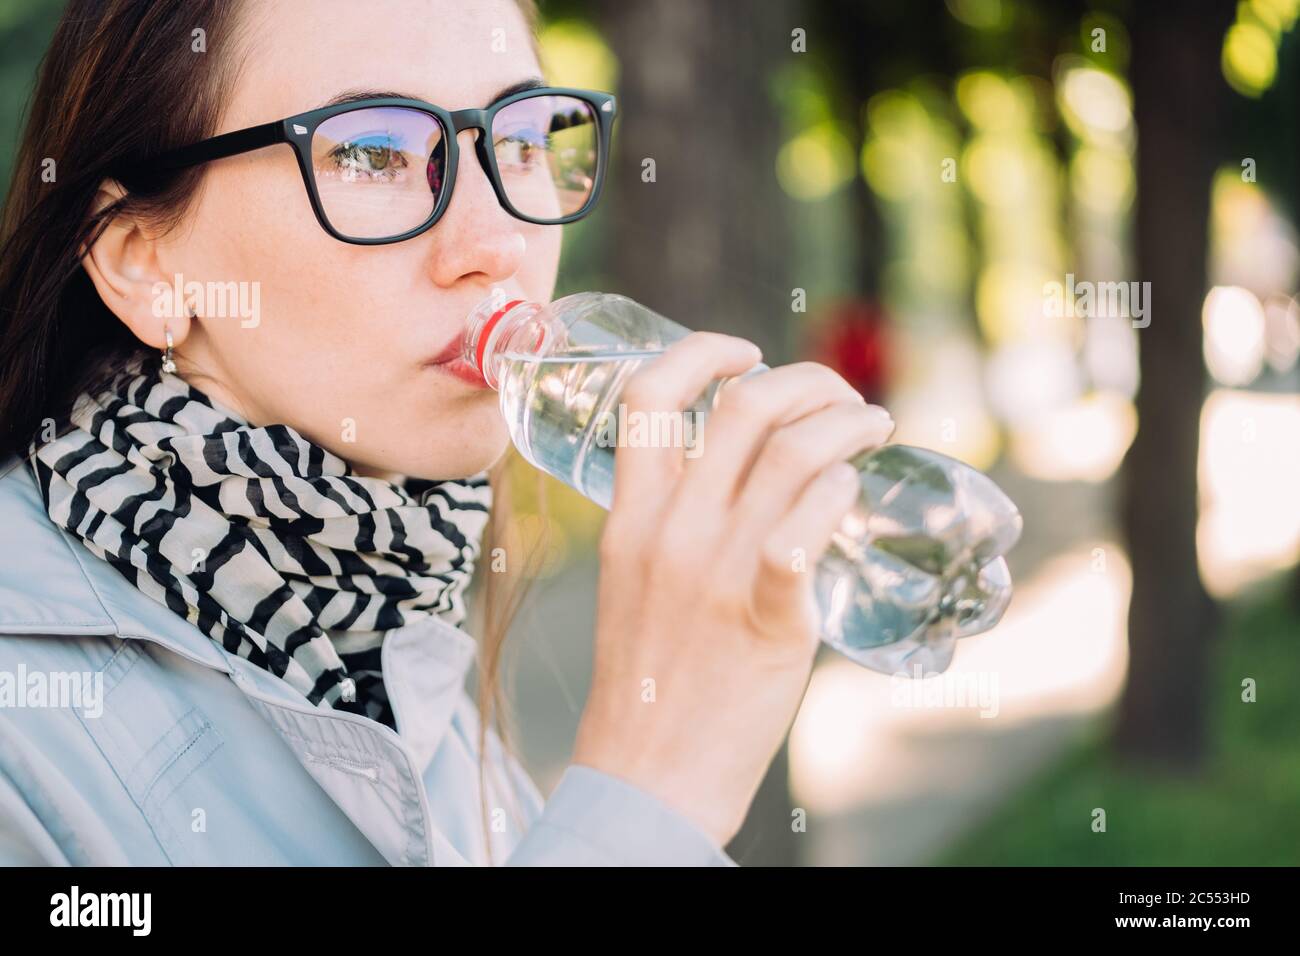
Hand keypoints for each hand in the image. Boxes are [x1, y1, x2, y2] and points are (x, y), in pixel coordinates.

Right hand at [571, 332, 894, 844]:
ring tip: (874, 427)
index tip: (746, 352)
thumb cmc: (649, 676)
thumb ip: (674, 522)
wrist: (648, 772)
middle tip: (842, 398)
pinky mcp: (766, 618)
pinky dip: (839, 493)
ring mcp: (717, 573)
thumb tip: (746, 473)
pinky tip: (855, 489)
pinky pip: (806, 530)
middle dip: (808, 381)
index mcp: (629, 517)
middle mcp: (670, 532)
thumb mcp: (636, 579)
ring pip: (791, 455)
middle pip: (743, 408)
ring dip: (847, 424)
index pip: (648, 397)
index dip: (702, 352)